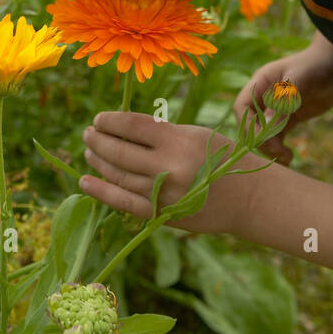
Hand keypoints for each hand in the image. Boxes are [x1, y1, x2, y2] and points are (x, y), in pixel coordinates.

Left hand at [79, 111, 266, 235]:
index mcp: (178, 140)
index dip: (109, 121)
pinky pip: (124, 202)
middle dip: (97, 140)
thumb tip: (119, 128)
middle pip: (119, 151)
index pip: (132, 125)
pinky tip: (85, 182)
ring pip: (118, 175)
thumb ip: (159, 133)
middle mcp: (168, 166)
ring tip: (89, 152)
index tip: (98, 118)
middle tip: (87, 133)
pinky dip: (101, 191)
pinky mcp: (162, 214)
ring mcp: (164, 193)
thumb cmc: (219, 157)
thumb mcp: (193, 134)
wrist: (247, 197)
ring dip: (98, 162)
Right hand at [232, 40, 332, 166]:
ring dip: (270, 148)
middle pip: (251, 124)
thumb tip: (268, 125)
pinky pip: (278, 136)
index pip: (242, 107)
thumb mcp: (300, 80)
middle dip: (260, 140)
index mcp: (260, 83)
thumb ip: (284, 100)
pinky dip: (280, 148)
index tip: (262, 138)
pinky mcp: (289, 117)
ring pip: (264, 133)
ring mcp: (276, 108)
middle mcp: (264, 97)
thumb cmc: (316, 65)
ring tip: (286, 157)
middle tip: (277, 152)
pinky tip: (289, 156)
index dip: (247, 124)